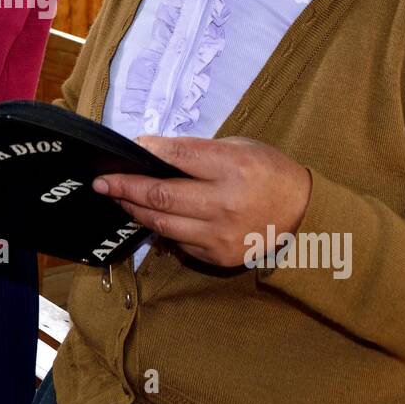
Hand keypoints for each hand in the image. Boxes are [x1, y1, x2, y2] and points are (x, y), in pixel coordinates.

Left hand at [93, 136, 311, 267]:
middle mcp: (224, 203)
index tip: (128, 147)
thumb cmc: (267, 172)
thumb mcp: (238, 147)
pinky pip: (178, 241)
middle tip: (102, 181)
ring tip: (118, 197)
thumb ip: (196, 152)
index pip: (178, 157)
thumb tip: (151, 153)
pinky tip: (149, 216)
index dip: (148, 151)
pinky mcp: (218, 256)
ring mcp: (220, 234)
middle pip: (161, 195)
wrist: (302, 213)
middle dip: (124, 187)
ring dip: (135, 209)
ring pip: (163, 223)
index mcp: (233, 167)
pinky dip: (161, 227)